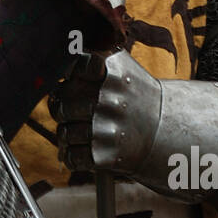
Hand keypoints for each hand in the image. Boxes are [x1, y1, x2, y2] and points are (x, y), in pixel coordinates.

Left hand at [50, 48, 217, 198]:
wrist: (164, 130)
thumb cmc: (133, 96)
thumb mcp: (120, 67)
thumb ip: (87, 61)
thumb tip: (53, 81)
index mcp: (113, 71)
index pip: (73, 67)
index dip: (68, 77)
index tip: (73, 81)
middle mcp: (110, 97)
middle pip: (61, 103)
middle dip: (62, 109)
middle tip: (73, 110)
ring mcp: (108, 127)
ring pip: (64, 133)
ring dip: (68, 135)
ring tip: (81, 131)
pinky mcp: (107, 154)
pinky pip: (73, 157)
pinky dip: (73, 157)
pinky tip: (84, 149)